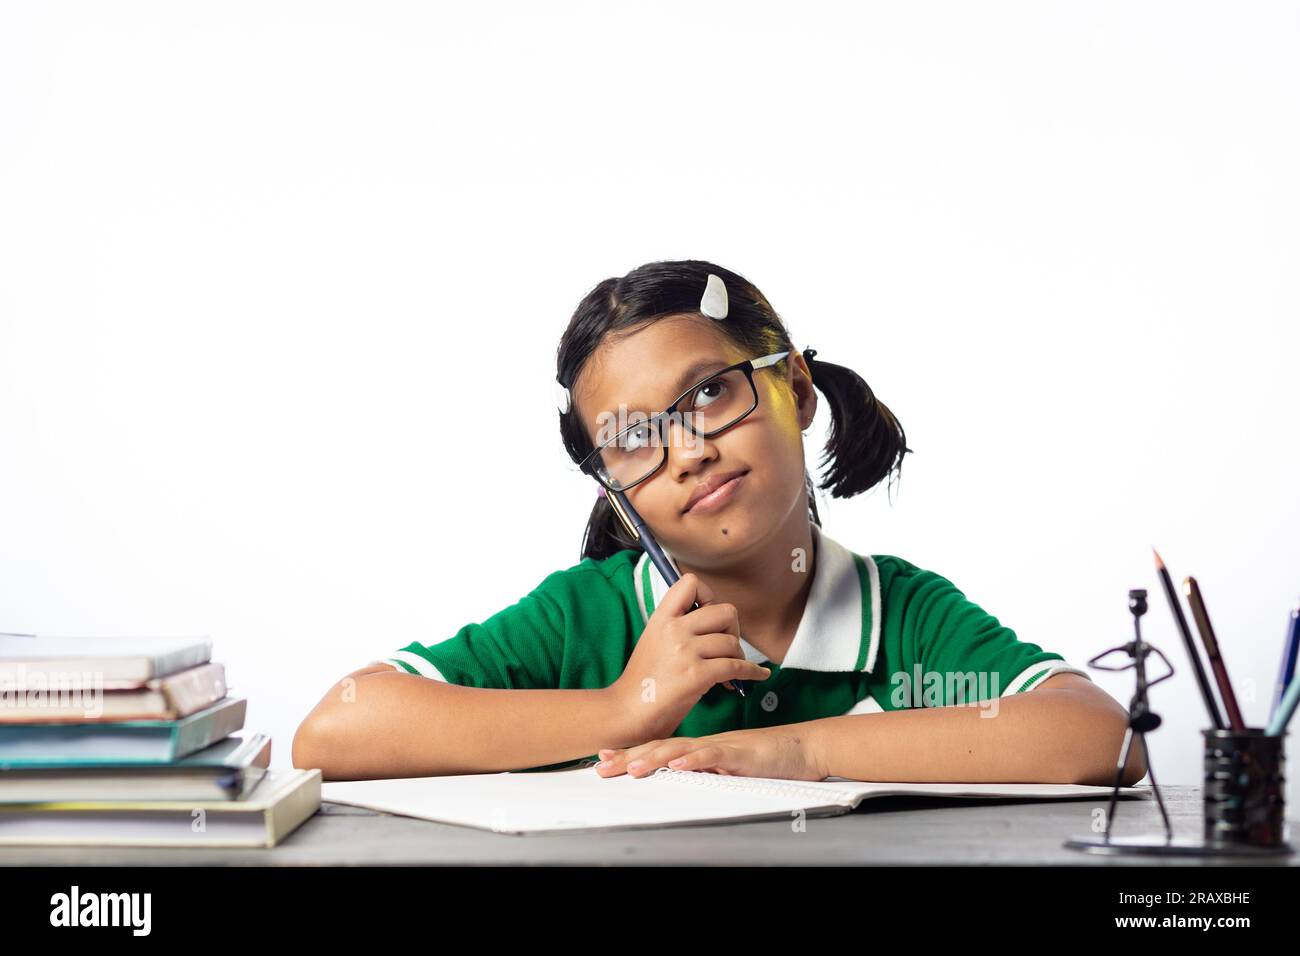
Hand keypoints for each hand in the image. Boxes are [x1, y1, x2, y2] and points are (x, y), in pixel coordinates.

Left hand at [594, 726, 827, 780]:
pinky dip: (694, 760)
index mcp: (700, 747)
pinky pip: (714, 757)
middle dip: (628, 757)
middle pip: (660, 749)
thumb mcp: (728, 767)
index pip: (659, 748)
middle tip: (601, 765)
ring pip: (681, 751)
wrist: (801, 747)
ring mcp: (722, 747)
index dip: (630, 752)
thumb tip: (679, 775)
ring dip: (653, 759)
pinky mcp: (740, 754)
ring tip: (629, 768)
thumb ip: (705, 769)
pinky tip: (677, 765)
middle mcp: (705, 744)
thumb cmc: (766, 758)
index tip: (604, 757)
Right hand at [607, 572, 770, 742]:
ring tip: (730, 671)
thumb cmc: (644, 682)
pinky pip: (737, 667)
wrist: (628, 712)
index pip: (691, 583)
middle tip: (725, 647)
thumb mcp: (653, 641)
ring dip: (738, 657)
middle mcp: (674, 629)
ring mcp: (685, 651)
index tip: (711, 616)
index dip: (709, 596)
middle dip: (733, 630)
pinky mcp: (697, 674)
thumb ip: (678, 628)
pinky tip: (758, 676)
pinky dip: (752, 672)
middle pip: (725, 611)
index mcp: (661, 618)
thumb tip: (715, 625)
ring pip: (732, 642)